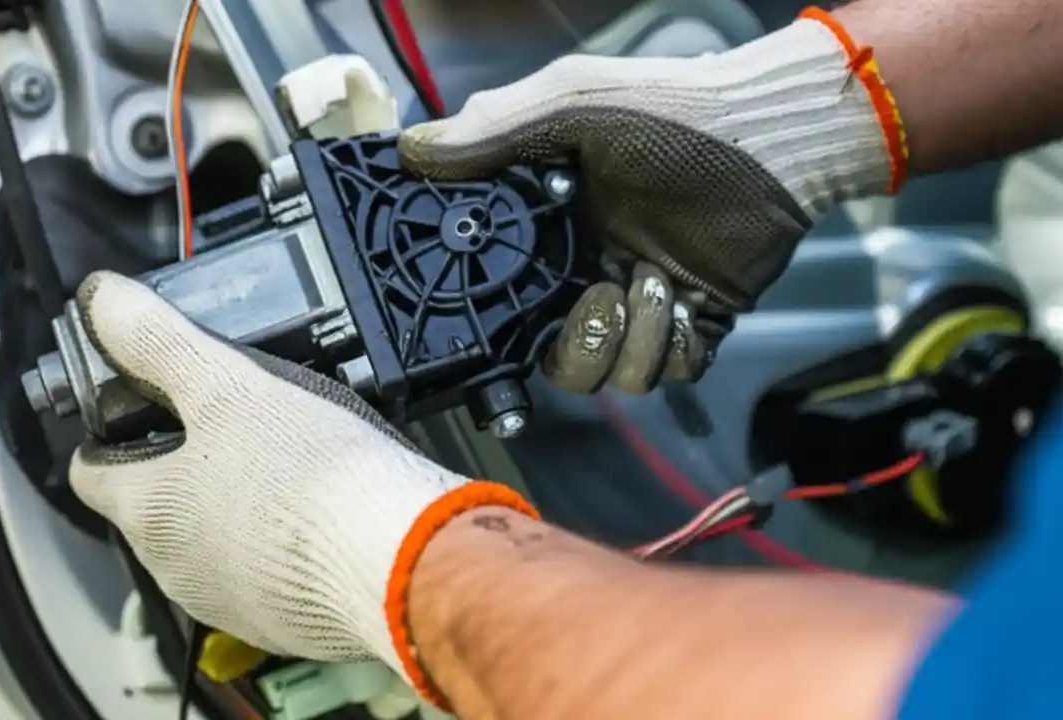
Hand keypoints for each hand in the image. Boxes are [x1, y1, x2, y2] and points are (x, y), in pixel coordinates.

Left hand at [67, 272, 532, 690]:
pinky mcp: (290, 623)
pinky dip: (284, 544)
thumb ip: (158, 340)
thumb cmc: (313, 479)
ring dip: (235, 510)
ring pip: (213, 545)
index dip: (105, 437)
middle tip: (229, 424)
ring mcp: (234, 603)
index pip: (89, 474)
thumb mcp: (228, 383)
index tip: (131, 414)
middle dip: (183, 468)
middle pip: (156, 508)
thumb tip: (102, 299)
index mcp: (149, 512)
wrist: (402, 563)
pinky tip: (323, 511)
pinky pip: (270, 577)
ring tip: (287, 463)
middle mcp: (177, 569)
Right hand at [400, 17, 896, 392]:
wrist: (769, 134)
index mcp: (555, 232)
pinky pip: (667, 373)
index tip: (508, 298)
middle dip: (572, 346)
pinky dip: (667, 345)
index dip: (500, 312)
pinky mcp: (697, 319)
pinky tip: (675, 294)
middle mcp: (594, 272)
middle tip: (596, 298)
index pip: (507, 297)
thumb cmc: (672, 112)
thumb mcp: (568, 105)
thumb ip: (490, 132)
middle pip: (555, 356)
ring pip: (609, 376)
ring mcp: (644, 301)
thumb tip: (412, 151)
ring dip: (626, 340)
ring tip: (648, 281)